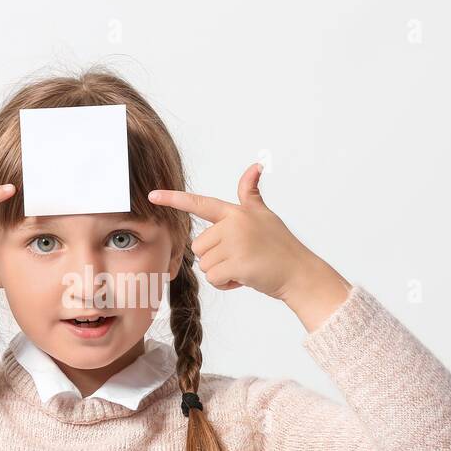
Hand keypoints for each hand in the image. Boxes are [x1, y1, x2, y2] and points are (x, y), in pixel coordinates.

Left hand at [147, 163, 318, 299]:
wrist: (299, 273)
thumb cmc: (280, 246)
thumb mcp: (264, 215)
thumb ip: (251, 194)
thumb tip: (256, 165)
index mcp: (236, 212)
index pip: (200, 203)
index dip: (174, 198)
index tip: (152, 194)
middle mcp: (234, 224)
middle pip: (199, 246)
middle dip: (215, 258)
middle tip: (241, 258)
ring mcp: (236, 243)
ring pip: (205, 264)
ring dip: (221, 272)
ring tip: (245, 267)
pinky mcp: (237, 263)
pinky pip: (213, 278)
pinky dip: (226, 284)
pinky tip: (244, 279)